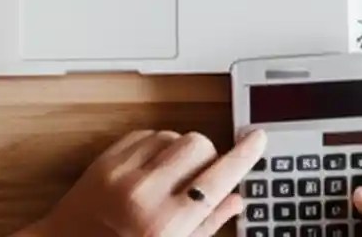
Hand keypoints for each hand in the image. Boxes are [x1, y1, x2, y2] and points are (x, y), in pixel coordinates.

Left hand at [17, 129, 266, 236]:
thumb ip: (207, 225)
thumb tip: (236, 200)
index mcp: (167, 225)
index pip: (218, 178)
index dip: (244, 155)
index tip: (257, 139)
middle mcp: (145, 196)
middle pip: (199, 145)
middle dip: (207, 157)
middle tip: (200, 176)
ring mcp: (122, 175)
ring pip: (173, 136)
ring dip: (180, 152)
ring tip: (170, 178)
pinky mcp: (105, 161)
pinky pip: (146, 135)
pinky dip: (156, 148)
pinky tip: (150, 170)